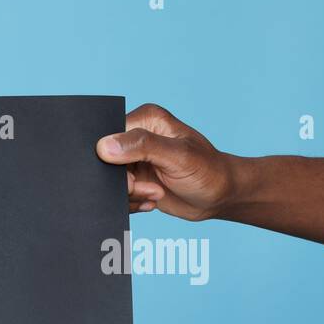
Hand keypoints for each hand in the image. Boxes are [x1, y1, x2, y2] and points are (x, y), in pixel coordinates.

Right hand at [95, 103, 235, 219]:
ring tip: (155, 193)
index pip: (108, 137)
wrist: (219, 196)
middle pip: (105, 163)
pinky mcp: (133, 180)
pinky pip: (115, 195)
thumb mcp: (177, 156)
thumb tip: (104, 146)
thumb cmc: (208, 170)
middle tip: (149, 188)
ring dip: (130, 195)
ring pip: (108, 183)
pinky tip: (151, 200)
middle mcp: (135, 137)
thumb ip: (143, 146)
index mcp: (145, 120)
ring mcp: (133, 160)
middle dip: (124, 183)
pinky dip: (131, 203)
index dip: (112, 161)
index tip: (133, 178)